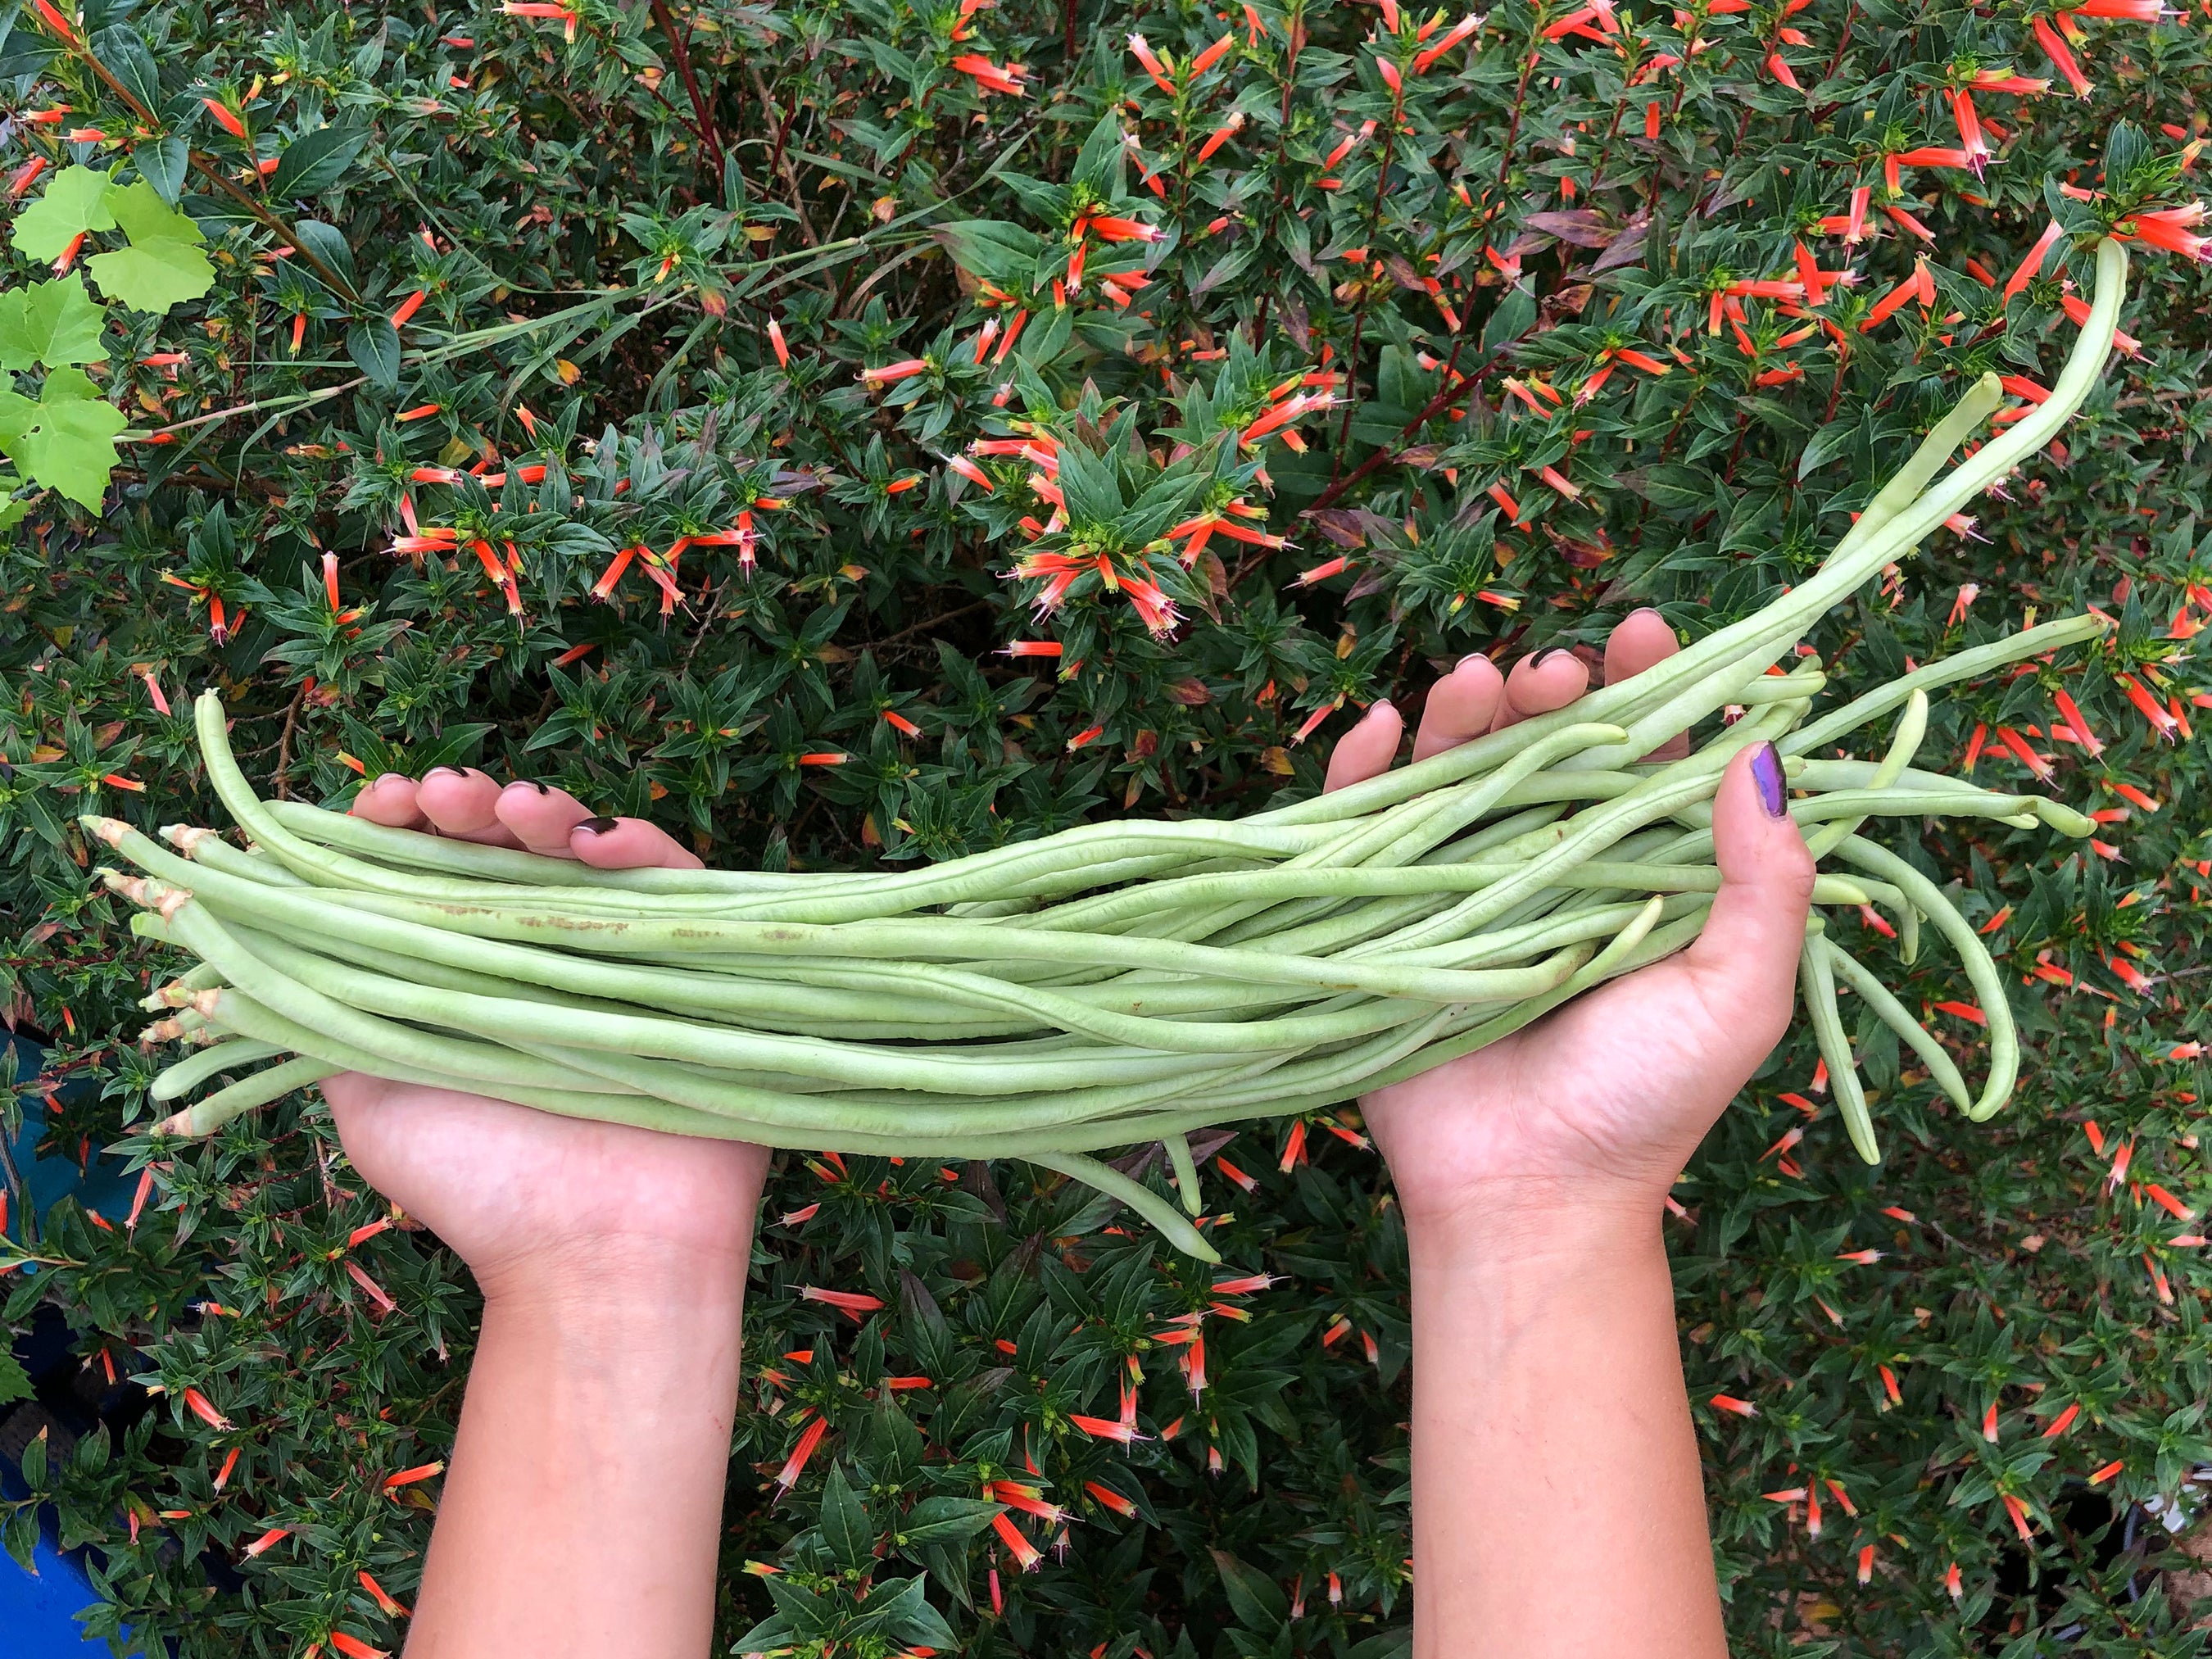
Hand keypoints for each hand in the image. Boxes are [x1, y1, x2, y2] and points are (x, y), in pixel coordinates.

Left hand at [324, 769, 765, 1303]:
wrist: (594, 1257)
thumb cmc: (480, 1190)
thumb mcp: (371, 1094)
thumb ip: (333, 1010)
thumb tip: (280, 927)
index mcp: (466, 976)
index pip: (431, 873)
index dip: (400, 830)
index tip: (372, 810)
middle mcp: (541, 956)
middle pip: (504, 847)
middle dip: (463, 805)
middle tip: (433, 799)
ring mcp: (620, 954)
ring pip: (585, 846)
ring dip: (540, 807)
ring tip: (504, 805)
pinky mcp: (697, 958)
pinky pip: (673, 878)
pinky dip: (634, 843)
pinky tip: (589, 838)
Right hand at [1330, 612, 1815, 1245]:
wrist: (1527, 1196)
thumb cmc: (1643, 1104)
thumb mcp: (1735, 997)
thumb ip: (1766, 887)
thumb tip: (1763, 758)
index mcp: (1640, 874)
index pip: (1646, 755)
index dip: (1649, 686)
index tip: (1651, 632)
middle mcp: (1551, 867)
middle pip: (1545, 744)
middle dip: (1552, 689)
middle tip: (1560, 670)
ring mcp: (1461, 887)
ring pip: (1456, 768)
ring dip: (1464, 712)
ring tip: (1480, 682)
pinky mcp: (1383, 915)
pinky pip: (1361, 825)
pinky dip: (1362, 768)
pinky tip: (1380, 724)